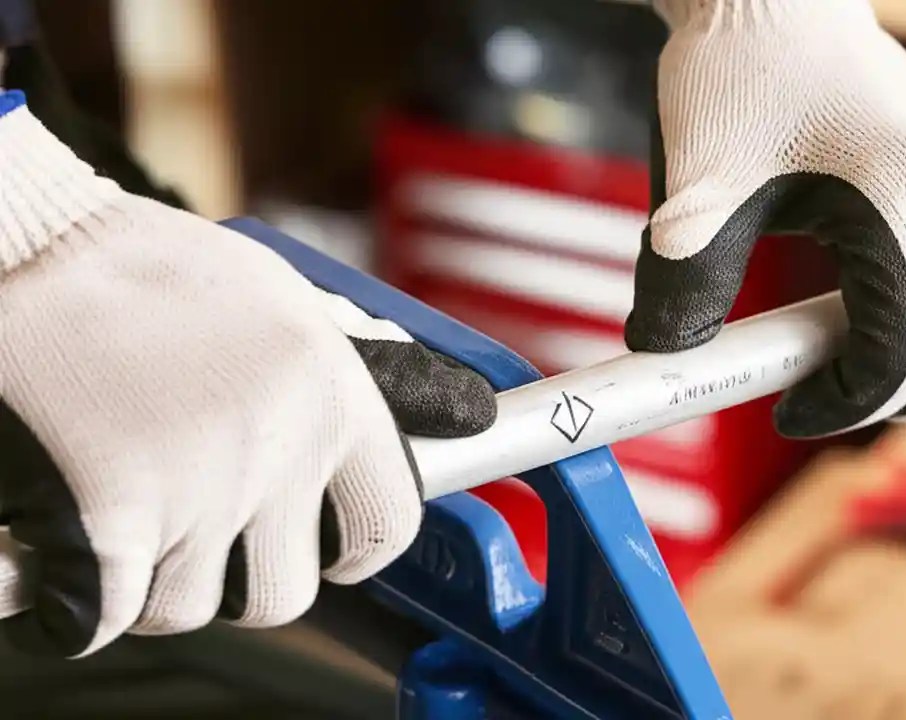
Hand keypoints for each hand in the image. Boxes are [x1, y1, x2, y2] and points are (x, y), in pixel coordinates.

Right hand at [0, 96, 495, 656]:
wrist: (35, 246)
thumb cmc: (148, 268)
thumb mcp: (285, 299)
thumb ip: (350, 371)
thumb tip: (443, 413)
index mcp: (335, 390)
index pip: (392, 518)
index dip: (362, 552)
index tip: (340, 557)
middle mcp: (283, 444)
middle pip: (286, 591)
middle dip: (241, 579)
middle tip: (207, 541)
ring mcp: (203, 486)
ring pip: (192, 605)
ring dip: (158, 583)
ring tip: (132, 519)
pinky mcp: (114, 518)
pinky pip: (109, 615)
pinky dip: (88, 600)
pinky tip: (77, 549)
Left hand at [628, 0, 905, 436]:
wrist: (788, 6)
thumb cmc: (739, 83)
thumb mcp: (697, 189)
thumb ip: (683, 286)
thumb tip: (670, 365)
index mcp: (905, 208)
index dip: (842, 408)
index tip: (787, 406)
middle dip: (893, 405)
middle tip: (824, 392)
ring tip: (876, 368)